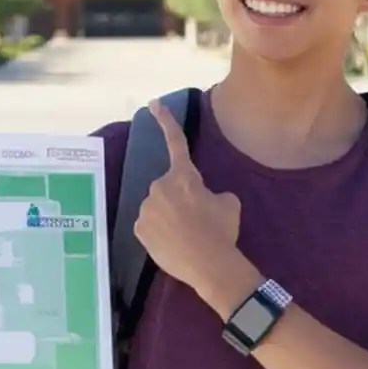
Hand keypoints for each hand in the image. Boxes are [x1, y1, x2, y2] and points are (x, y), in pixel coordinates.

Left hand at [133, 99, 243, 295]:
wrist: (210, 265)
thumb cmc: (221, 230)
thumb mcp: (228, 203)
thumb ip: (210, 193)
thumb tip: (202, 199)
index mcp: (184, 176)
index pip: (176, 142)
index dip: (165, 120)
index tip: (153, 103)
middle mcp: (160, 187)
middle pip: (167, 188)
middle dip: (178, 199)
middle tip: (196, 220)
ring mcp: (146, 209)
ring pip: (157, 208)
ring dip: (168, 217)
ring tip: (187, 236)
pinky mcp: (138, 229)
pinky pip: (149, 226)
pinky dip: (159, 233)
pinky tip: (174, 245)